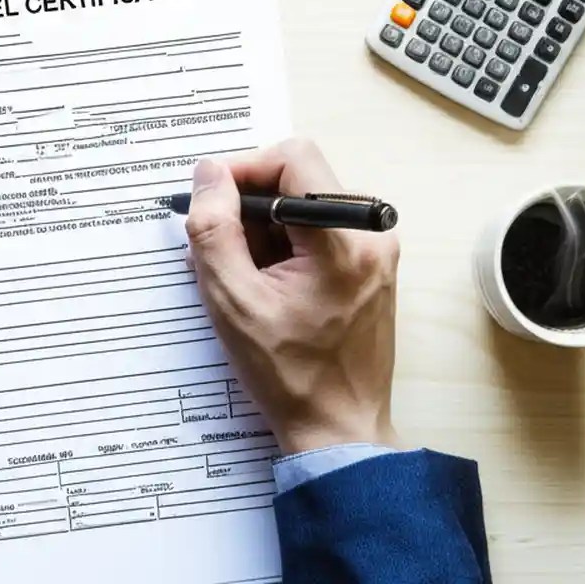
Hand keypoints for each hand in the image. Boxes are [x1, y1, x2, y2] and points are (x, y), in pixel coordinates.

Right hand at [185, 139, 399, 453]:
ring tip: (241, 276)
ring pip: (306, 204)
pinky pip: (319, 230)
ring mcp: (376, 250)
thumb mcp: (231, 301)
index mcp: (343, 240)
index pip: (293, 158)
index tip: (210, 201)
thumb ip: (214, 229)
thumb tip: (208, 175)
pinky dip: (284, 245)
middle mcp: (371, 235)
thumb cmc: (288, 376)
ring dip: (264, 228)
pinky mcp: (371, 266)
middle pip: (299, 178)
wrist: (338, 427)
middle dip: (250, 205)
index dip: (243, 170)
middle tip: (219, 247)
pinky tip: (264, 284)